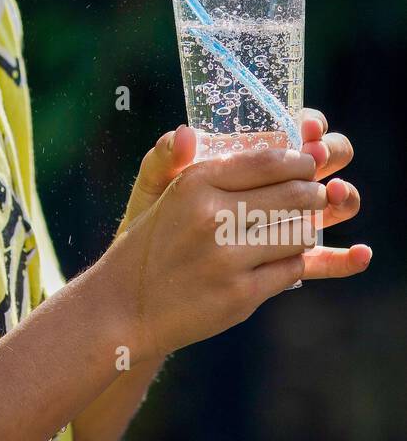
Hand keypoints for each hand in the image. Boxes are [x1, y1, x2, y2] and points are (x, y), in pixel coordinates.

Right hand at [106, 143, 367, 362]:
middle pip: (293, 194)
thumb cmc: (148, 245)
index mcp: (194, 184)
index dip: (298, 161)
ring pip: (299, 233)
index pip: (267, 161)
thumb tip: (188, 132)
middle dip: (312, 193)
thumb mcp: (156, 194)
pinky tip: (283, 258)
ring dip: (305, 229)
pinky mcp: (241, 295)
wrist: (124, 308)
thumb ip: (176, 159)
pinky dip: (293, 262)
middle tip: (315, 195)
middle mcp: (211, 217)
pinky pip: (292, 269)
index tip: (307, 165)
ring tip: (299, 226)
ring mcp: (227, 258)